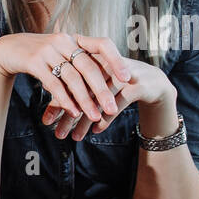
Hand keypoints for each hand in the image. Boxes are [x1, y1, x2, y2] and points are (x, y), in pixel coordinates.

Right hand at [0, 32, 130, 125]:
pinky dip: (65, 99)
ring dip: (85, 99)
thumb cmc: (38, 56)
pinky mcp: (34, 61)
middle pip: (88, 66)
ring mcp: (48, 50)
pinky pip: (54, 83)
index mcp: (74, 39)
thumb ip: (77, 64)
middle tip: (112, 108)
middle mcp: (63, 41)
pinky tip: (73, 112)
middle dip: (102, 90)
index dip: (117, 60)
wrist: (6, 50)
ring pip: (72, 78)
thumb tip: (102, 83)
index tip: (127, 78)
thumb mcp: (60, 54)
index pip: (103, 44)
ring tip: (94, 116)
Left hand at [40, 53, 176, 140]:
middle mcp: (106, 65)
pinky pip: (117, 105)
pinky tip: (95, 131)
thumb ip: (72, 93)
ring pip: (98, 101)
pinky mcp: (137, 86)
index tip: (46, 122)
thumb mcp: (94, 86)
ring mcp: (122, 75)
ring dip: (85, 122)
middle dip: (69, 116)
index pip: (69, 83)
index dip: (58, 103)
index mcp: (92, 61)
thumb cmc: (116, 84)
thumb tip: (45, 108)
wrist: (153, 82)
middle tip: (57, 134)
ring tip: (75, 138)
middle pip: (82, 92)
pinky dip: (106, 119)